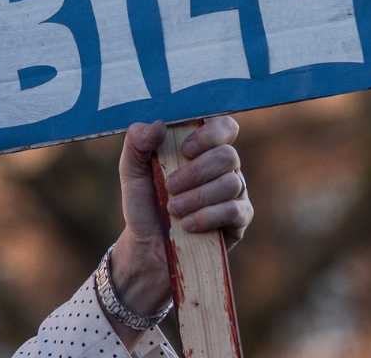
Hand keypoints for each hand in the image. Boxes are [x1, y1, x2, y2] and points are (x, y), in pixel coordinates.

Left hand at [108, 117, 252, 321]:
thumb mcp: (131, 171)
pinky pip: (236, 211)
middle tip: (169, 187)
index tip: (185, 149)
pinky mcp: (239, 219)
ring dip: (198, 197)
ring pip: (232, 183)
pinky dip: (208, 216)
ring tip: (173, 210)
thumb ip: (137, 143)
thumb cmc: (143, 203)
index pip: (224, 126)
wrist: (147, 246)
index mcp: (201, 148)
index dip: (209, 134)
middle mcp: (223, 167)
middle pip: (228, 155)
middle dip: (196, 172)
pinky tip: (188, 225)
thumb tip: (158, 124)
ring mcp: (235, 193)